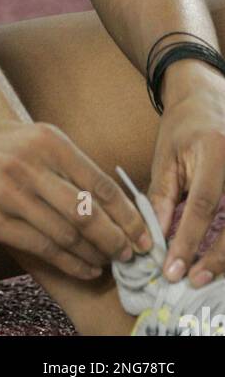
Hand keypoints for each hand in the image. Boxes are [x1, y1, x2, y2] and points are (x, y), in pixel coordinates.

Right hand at [0, 114, 150, 279]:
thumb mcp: (28, 134)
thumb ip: (62, 159)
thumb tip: (105, 193)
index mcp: (46, 140)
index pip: (100, 183)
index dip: (127, 214)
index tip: (141, 232)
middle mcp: (31, 165)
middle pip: (89, 213)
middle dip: (117, 239)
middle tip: (130, 254)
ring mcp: (11, 194)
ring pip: (68, 234)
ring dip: (94, 255)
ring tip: (106, 263)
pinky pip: (42, 248)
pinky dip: (69, 263)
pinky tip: (82, 268)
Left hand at [147, 66, 224, 286]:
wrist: (206, 97)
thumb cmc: (182, 126)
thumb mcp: (165, 157)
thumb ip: (162, 197)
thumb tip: (157, 240)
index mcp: (215, 151)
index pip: (202, 205)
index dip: (188, 240)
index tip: (172, 268)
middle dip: (215, 257)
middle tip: (192, 279)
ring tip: (206, 275)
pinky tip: (218, 257)